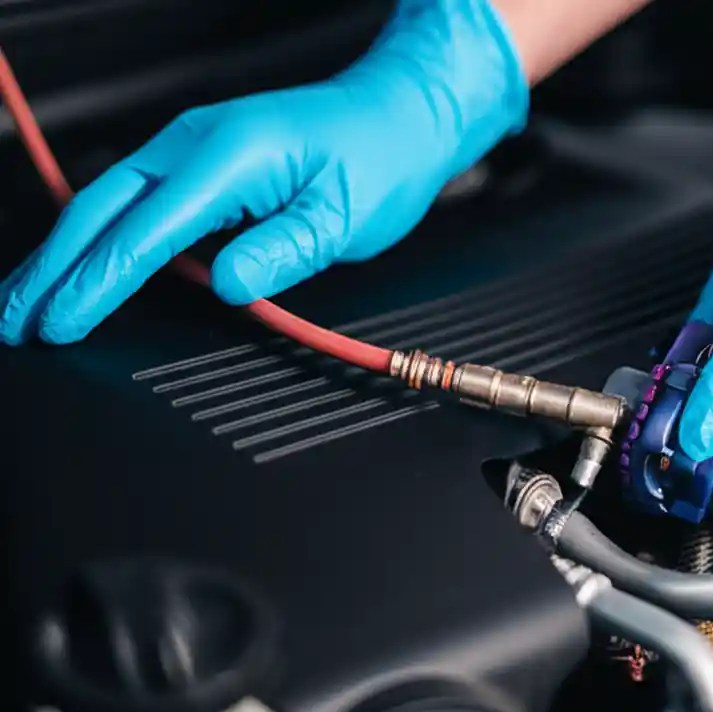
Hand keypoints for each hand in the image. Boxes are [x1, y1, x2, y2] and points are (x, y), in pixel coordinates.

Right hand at [0, 0, 526, 344]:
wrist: (401, 113)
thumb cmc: (381, 157)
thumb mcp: (345, 217)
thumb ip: (283, 252)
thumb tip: (227, 285)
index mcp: (229, 157)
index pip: (145, 233)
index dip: (97, 284)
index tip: (60, 323)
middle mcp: (197, 142)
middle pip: (100, 210)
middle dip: (51, 269)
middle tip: (11, 320)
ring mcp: (192, 145)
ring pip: (106, 202)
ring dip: (64, 253)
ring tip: (26, 300)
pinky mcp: (199, 158)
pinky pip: (132, 198)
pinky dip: (98, 234)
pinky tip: (81, 264)